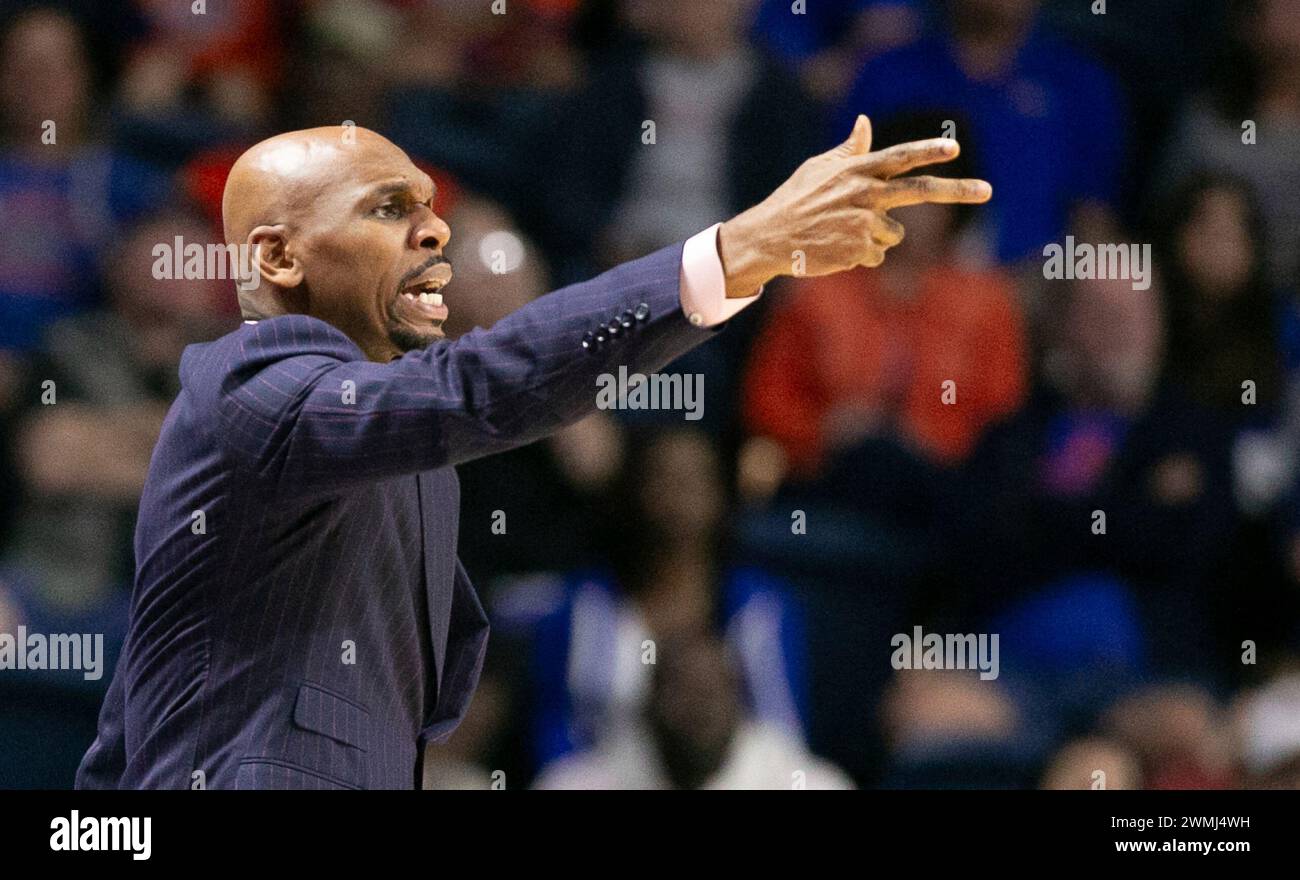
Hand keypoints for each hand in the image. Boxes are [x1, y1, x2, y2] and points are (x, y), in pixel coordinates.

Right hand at [716, 115, 991, 296]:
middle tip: (988, 191)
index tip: (955, 150)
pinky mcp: (859, 250)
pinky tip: (838, 249)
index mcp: (856, 170)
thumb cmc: (794, 200)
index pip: (899, 157)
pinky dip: (862, 255)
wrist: (770, 239)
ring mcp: (863, 223)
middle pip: (920, 191)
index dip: (929, 152)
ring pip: (894, 233)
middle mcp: (864, 194)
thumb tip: (865, 122)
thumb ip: (850, 151)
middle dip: (957, 190)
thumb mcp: (818, 169)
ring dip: (876, 237)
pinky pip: (877, 255)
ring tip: (843, 233)